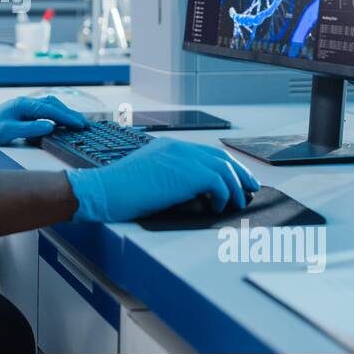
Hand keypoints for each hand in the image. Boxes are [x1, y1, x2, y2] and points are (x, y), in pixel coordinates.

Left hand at [0, 95, 88, 153]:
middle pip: (54, 105)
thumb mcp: (8, 131)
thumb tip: (50, 127)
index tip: (80, 125)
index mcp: (24, 105)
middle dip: (71, 114)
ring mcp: (25, 107)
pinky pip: (44, 112)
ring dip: (65, 114)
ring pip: (50, 107)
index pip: (51, 110)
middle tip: (86, 124)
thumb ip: (30, 129)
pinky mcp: (23, 113)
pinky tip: (61, 122)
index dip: (67, 118)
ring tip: (78, 123)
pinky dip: (56, 116)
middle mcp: (26, 103)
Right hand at [65, 138, 259, 222]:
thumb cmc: (118, 191)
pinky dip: (224, 196)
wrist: (103, 191)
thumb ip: (171, 178)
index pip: (206, 153)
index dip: (225, 166)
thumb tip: (194, 193)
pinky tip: (220, 207)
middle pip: (220, 157)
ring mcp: (183, 158)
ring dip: (235, 188)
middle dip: (239, 173)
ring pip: (224, 169)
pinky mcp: (187, 174)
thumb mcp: (148, 177)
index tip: (236, 179)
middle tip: (251, 188)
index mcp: (169, 146)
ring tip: (239, 203)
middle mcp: (178, 148)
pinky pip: (219, 184)